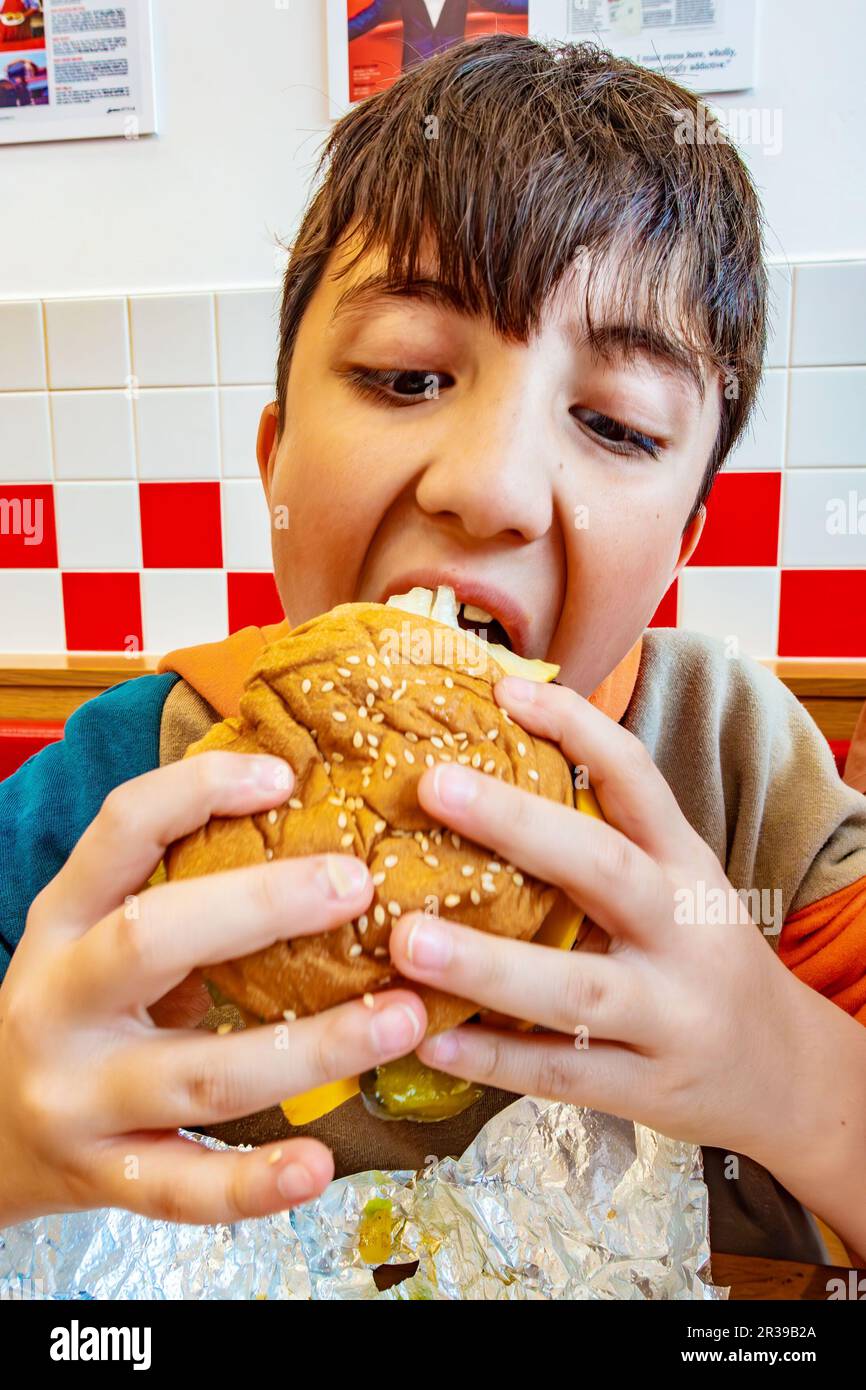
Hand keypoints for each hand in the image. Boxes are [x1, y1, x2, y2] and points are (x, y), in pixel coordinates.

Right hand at [0, 752, 425, 1227]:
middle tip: (358, 886)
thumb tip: (317, 829)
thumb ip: (179, 894)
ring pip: (199, 1072)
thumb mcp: (96, 936)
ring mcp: (75, 1096)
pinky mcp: (101, 1176)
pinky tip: (318, 1165)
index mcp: (62, 921)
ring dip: (310, 1048)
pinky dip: (253, 1184)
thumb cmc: (77, 1013)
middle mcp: (58, 1001)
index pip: (119, 830)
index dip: (196, 790)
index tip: (283, 776)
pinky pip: (182, 1187)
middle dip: (260, 907)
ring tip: (401, 1019)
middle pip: (151, 939)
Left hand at [389, 675, 825, 1168]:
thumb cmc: (702, 960)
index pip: (637, 779)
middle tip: (433, 786)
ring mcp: (669, 1014)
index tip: (503, 691)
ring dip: (488, 964)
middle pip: (605, 867)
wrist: (783, 1071)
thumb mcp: (679, 886)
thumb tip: (488, 775)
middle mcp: (683, 931)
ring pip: (578, 988)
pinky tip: (431, 1037)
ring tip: (407, 940)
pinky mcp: (648, 1088)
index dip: (576, 728)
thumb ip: (606, 841)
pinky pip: (562, 1074)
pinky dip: (493, 1059)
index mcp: (687, 866)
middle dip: (517, 824)